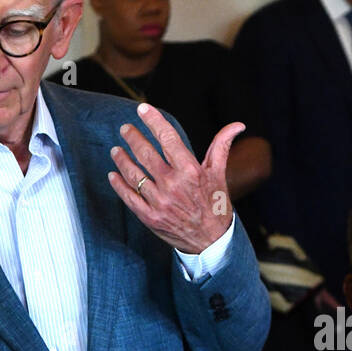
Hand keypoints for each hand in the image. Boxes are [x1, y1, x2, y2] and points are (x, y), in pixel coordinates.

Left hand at [108, 102, 244, 253]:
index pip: (168, 139)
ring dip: (122, 160)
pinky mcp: (149, 218)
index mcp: (191, 171)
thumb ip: (222, 147)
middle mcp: (173, 185)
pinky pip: (129, 198)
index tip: (142, 109)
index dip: (154, 121)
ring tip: (116, 150)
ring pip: (135, 175)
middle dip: (133, 138)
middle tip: (125, 129)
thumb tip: (238, 125)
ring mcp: (159, 202)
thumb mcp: (219, 174)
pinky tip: (113, 175)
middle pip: (147, 155)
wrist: (210, 241)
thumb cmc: (214, 205)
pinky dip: (119, 185)